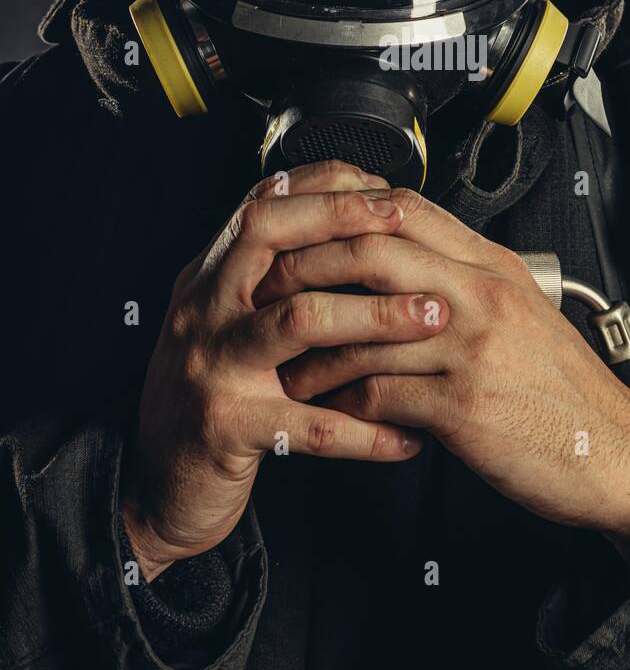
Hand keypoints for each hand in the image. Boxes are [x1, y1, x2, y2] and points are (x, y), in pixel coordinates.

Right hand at [120, 161, 441, 580]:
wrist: (156, 483)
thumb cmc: (209, 394)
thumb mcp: (224, 321)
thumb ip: (268, 276)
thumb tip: (345, 221)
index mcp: (208, 278)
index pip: (261, 203)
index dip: (322, 185)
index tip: (379, 188)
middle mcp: (203, 310)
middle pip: (268, 234)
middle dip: (341, 219)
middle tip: (402, 228)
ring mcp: (213, 366)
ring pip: (299, 319)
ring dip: (375, 314)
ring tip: (432, 318)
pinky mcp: (228, 427)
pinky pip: (312, 425)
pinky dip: (368, 431)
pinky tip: (408, 437)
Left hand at [264, 187, 629, 562]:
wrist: (617, 454)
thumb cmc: (562, 387)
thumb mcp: (521, 310)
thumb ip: (464, 279)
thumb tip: (400, 257)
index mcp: (492, 266)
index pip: (404, 208)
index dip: (341, 213)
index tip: (302, 231)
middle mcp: (481, 297)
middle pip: (373, 251)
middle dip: (308, 267)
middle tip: (271, 289)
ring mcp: (472, 349)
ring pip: (364, 327)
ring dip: (312, 348)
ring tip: (287, 361)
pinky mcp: (463, 407)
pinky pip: (378, 392)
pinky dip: (343, 399)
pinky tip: (330, 405)